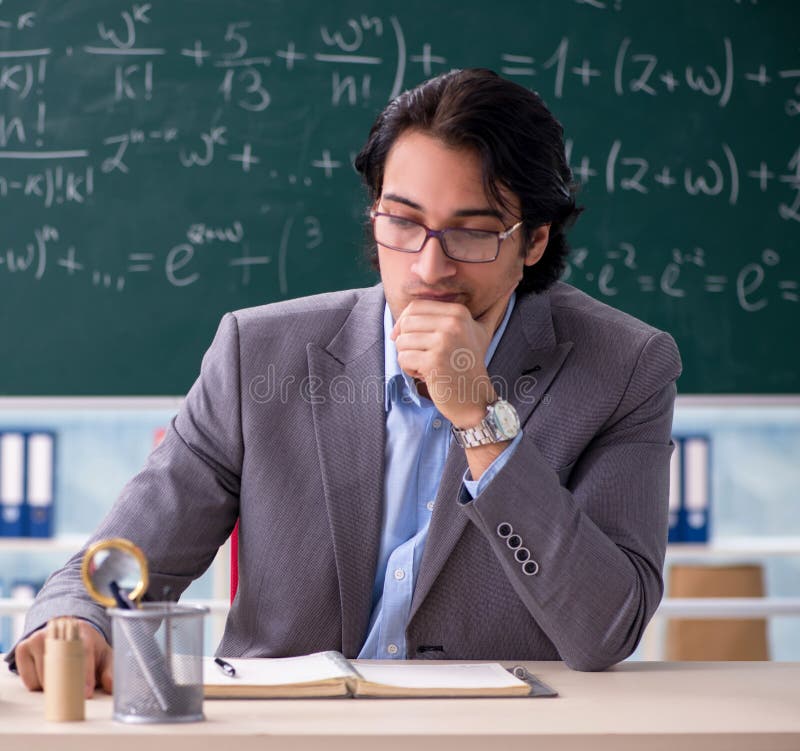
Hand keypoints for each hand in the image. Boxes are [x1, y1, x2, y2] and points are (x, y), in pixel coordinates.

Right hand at [15, 618, 112, 697]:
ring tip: (63, 682)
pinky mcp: (22, 649)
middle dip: (68, 687)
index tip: (87, 693)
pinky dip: (39, 687)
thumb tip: (111, 685)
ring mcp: (36, 639)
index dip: (85, 675)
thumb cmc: (87, 647)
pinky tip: (48, 678)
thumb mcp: (104, 655)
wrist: (66, 634)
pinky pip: (29, 681)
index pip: (83, 653)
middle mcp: (57, 632)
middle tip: (74, 700)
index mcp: (82, 632)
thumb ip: (110, 670)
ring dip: (53, 689)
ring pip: (43, 678)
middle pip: (60, 667)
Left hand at [390, 293, 509, 426]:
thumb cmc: (471, 364)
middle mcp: (452, 323)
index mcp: (458, 312)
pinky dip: (409, 370)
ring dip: (408, 358)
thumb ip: (491, 310)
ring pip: (402, 342)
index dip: (404, 322)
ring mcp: (443, 342)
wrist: (475, 398)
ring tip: (426, 367)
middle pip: (406, 323)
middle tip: (421, 356)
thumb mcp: (482, 332)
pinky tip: (427, 376)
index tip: (406, 337)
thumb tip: (511, 286)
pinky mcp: (433, 361)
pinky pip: (403, 359)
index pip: (415, 307)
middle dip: (406, 342)